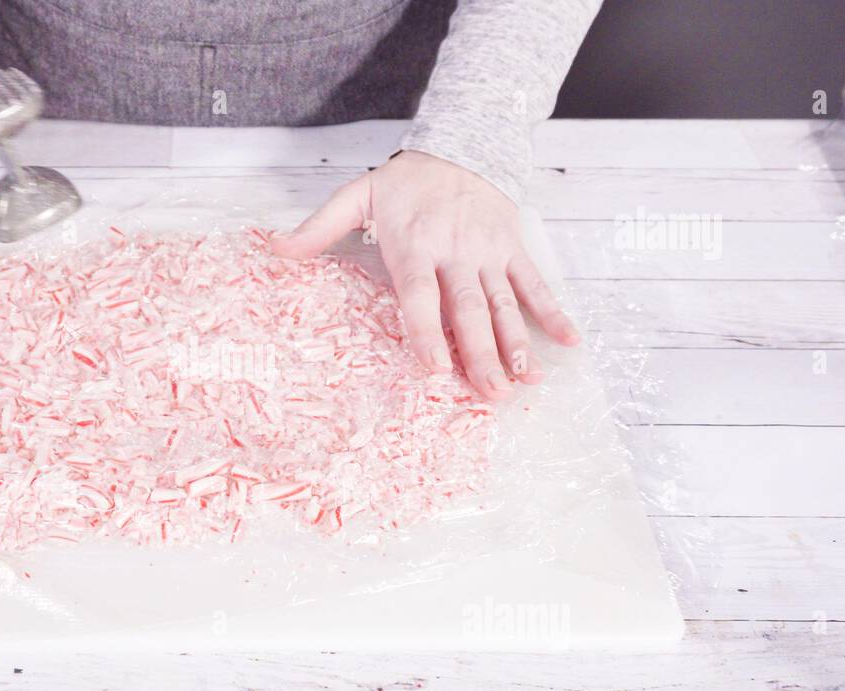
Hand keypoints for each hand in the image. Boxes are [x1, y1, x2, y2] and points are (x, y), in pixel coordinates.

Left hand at [271, 150, 579, 400]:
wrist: (461, 143)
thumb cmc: (404, 183)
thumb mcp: (357, 196)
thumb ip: (318, 227)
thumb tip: (274, 250)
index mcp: (416, 245)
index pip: (421, 296)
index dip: (427, 332)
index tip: (436, 368)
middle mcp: (456, 253)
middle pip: (469, 310)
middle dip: (482, 355)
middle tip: (490, 394)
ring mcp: (490, 253)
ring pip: (505, 304)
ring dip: (517, 344)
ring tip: (526, 380)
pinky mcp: (513, 248)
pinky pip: (535, 284)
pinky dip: (554, 312)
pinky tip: (569, 342)